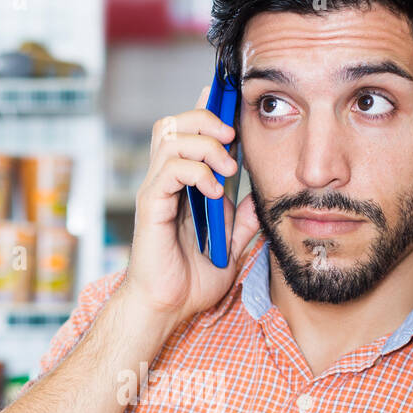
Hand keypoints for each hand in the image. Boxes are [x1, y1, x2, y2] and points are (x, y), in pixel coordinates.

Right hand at [124, 84, 260, 328]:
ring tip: (228, 168)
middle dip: (206, 119)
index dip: (207, 111)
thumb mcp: (230, 247)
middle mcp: (165, 181)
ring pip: (171, 136)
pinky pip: (170, 169)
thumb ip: (244, 221)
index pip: (189, 132)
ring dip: (205, 144)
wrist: (167, 307)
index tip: (231, 105)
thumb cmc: (189, 280)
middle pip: (175, 122)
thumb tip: (261, 197)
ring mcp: (156, 191)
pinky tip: (214, 192)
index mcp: (182, 186)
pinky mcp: (151, 205)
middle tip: (232, 138)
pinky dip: (196, 172)